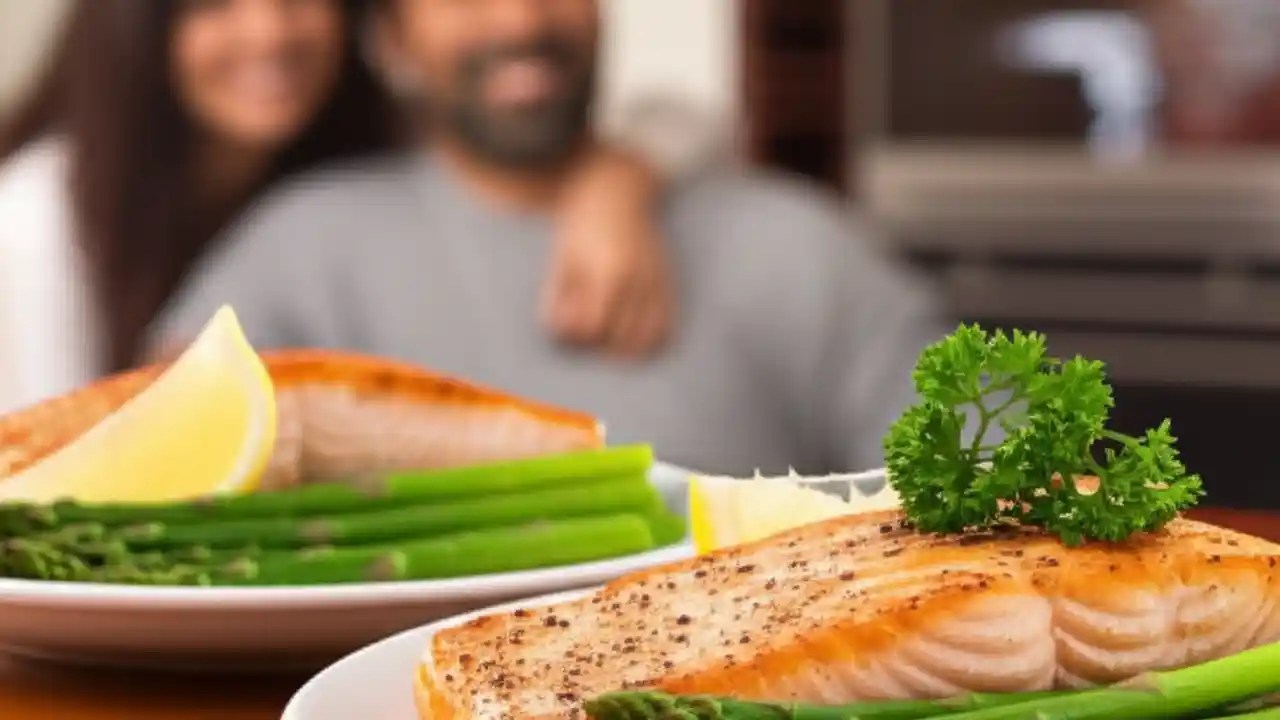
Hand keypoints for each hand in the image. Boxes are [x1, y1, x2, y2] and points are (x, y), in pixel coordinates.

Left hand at [542, 148, 674, 358]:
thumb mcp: (562, 257)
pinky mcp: (668, 279)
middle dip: (602, 346)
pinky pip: (668, 322)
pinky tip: (635, 337)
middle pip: (623, 338)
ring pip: (650, 337)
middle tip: (590, 334)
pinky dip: (653, 339)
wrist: (616, 192)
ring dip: (629, 349)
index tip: (570, 327)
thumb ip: (558, 296)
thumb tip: (560, 332)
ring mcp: (657, 280)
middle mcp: (638, 279)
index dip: (579, 335)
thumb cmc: (581, 225)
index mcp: (609, 272)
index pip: (596, 326)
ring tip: (611, 343)